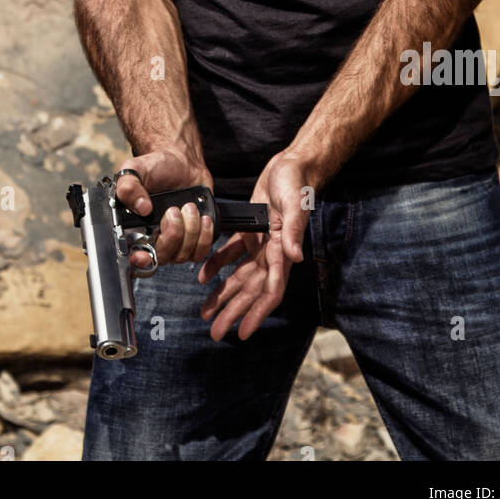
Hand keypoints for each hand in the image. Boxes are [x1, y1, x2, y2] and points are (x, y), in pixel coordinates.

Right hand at [113, 147, 214, 267]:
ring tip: (189, 207)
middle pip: (163, 256)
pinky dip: (204, 236)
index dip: (139, 261)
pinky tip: (202, 218)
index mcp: (134, 227)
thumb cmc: (156, 167)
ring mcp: (175, 241)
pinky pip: (200, 252)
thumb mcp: (136, 169)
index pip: (133, 256)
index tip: (144, 255)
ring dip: (190, 230)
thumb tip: (141, 208)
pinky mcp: (194, 239)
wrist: (182, 163)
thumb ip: (129, 186)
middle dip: (172, 234)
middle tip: (174, 210)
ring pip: (183, 255)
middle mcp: (154, 238)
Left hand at [198, 150, 314, 342]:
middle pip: (250, 291)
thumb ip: (292, 232)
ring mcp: (260, 244)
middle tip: (216, 332)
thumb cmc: (296, 185)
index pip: (270, 291)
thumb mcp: (294, 207)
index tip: (243, 332)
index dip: (257, 313)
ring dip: (222, 295)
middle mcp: (271, 254)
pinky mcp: (250, 231)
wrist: (291, 166)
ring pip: (239, 277)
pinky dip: (216, 265)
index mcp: (282, 252)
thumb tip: (295, 257)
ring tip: (205, 312)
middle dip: (233, 312)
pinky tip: (202, 276)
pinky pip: (231, 254)